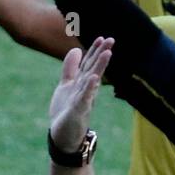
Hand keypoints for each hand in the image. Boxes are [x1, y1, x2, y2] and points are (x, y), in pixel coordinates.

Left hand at [48, 37, 112, 153]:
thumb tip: (76, 50)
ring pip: (92, 81)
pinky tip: (94, 78)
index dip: (95, 51)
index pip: (89, 63)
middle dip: (101, 55)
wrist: (63, 136)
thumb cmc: (66, 111)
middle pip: (94, 69)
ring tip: (107, 53)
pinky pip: (85, 98)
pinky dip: (89, 88)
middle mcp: (85, 90)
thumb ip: (70, 68)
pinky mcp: (78, 111)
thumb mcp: (66, 85)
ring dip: (100, 67)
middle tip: (111, 40)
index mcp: (82, 83)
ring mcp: (83, 100)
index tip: (103, 37)